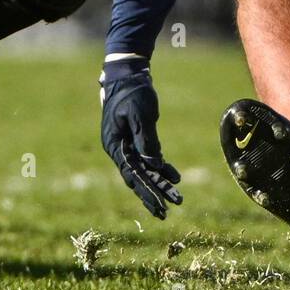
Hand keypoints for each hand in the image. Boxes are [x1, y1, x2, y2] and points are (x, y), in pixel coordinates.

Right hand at [101, 67, 181, 220]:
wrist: (128, 76)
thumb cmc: (133, 92)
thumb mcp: (140, 114)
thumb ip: (146, 140)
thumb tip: (154, 166)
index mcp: (115, 146)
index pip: (133, 175)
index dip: (147, 192)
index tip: (161, 205)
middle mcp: (119, 150)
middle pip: (137, 178)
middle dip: (152, 196)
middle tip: (166, 213)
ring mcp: (127, 146)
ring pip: (144, 171)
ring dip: (159, 185)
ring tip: (175, 200)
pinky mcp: (137, 140)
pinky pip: (149, 160)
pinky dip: (161, 168)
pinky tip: (174, 177)